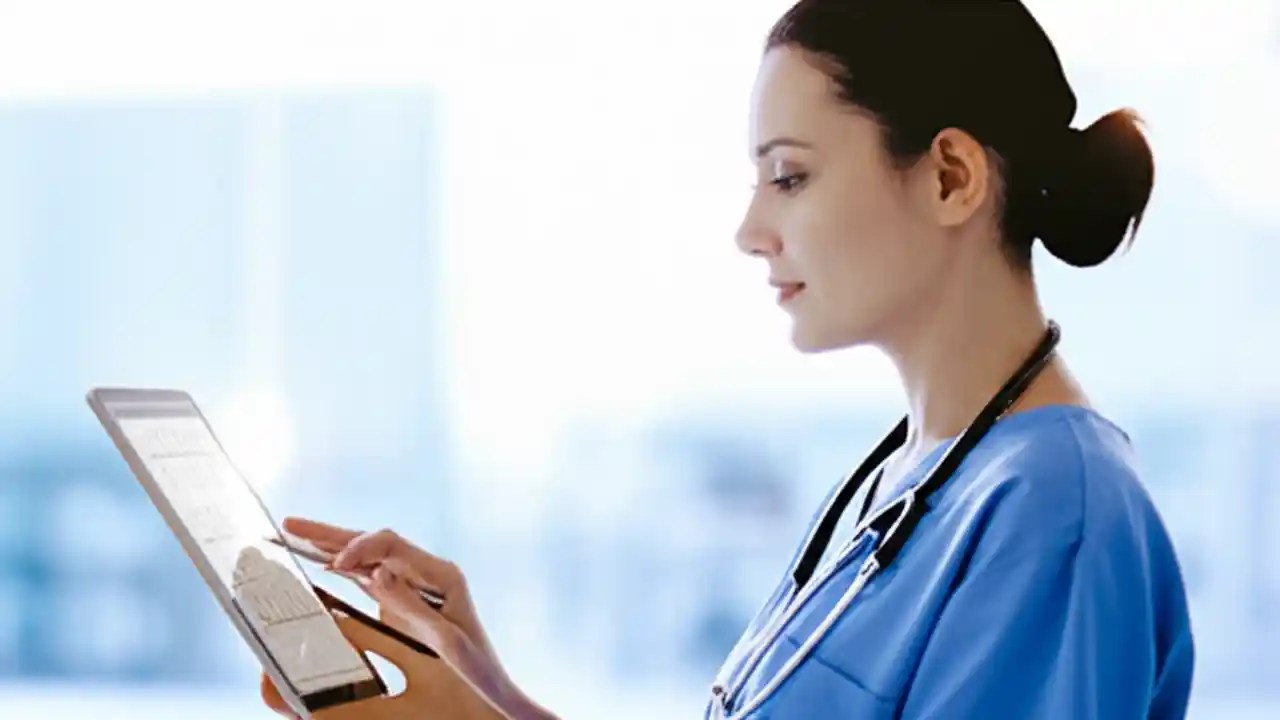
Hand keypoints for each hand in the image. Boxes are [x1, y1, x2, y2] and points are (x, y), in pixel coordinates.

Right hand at [266, 517, 557, 719]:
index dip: (359, 548)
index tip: (333, 564)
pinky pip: (370, 574)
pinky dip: (343, 567)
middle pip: (375, 541)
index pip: (392, 545)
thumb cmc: (474, 664)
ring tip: (294, 534)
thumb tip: (377, 571)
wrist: (491, 684)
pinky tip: (321, 563)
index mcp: (442, 573)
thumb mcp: (444, 638)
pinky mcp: (406, 596)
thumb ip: (410, 605)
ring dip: (333, 544)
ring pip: (369, 555)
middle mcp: (429, 570)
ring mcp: (416, 581)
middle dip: (333, 532)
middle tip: (291, 524)